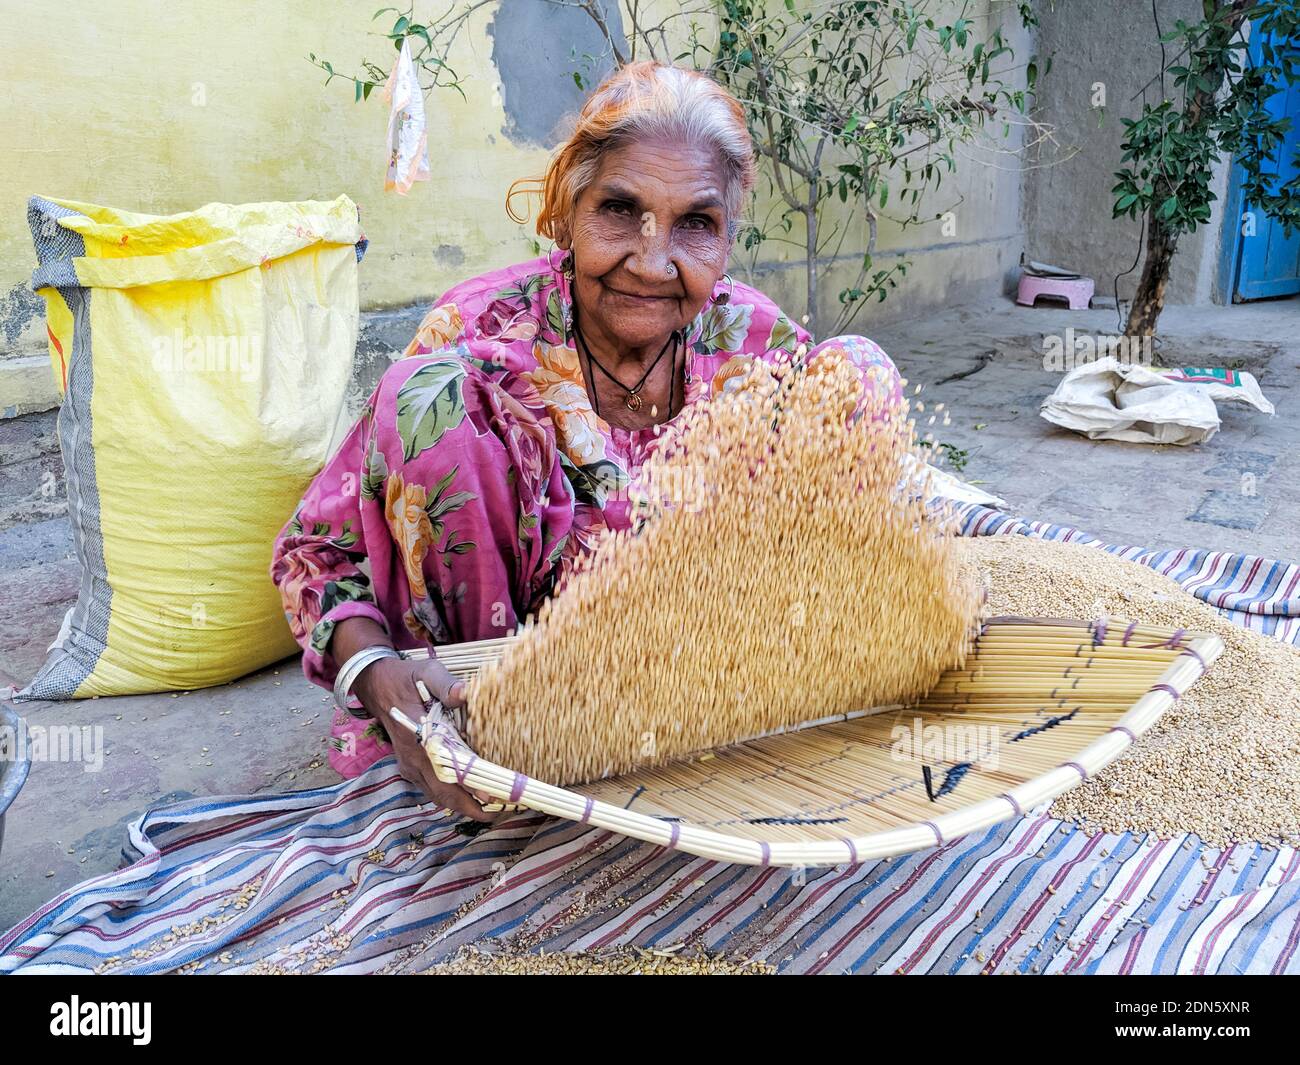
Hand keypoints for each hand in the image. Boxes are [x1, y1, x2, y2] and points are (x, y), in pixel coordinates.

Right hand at [353, 655, 494, 822]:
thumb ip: (446, 684)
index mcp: (417, 739)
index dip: (469, 788)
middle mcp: (413, 760)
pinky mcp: (411, 767)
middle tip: (502, 811)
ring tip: (494, 806)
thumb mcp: (427, 673)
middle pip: (443, 795)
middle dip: (472, 808)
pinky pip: (434, 789)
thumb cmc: (406, 679)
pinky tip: (474, 792)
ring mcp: (410, 767)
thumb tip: (464, 693)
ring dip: (464, 805)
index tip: (493, 798)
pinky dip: (454, 796)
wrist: (377, 686)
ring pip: (439, 796)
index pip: (446, 772)